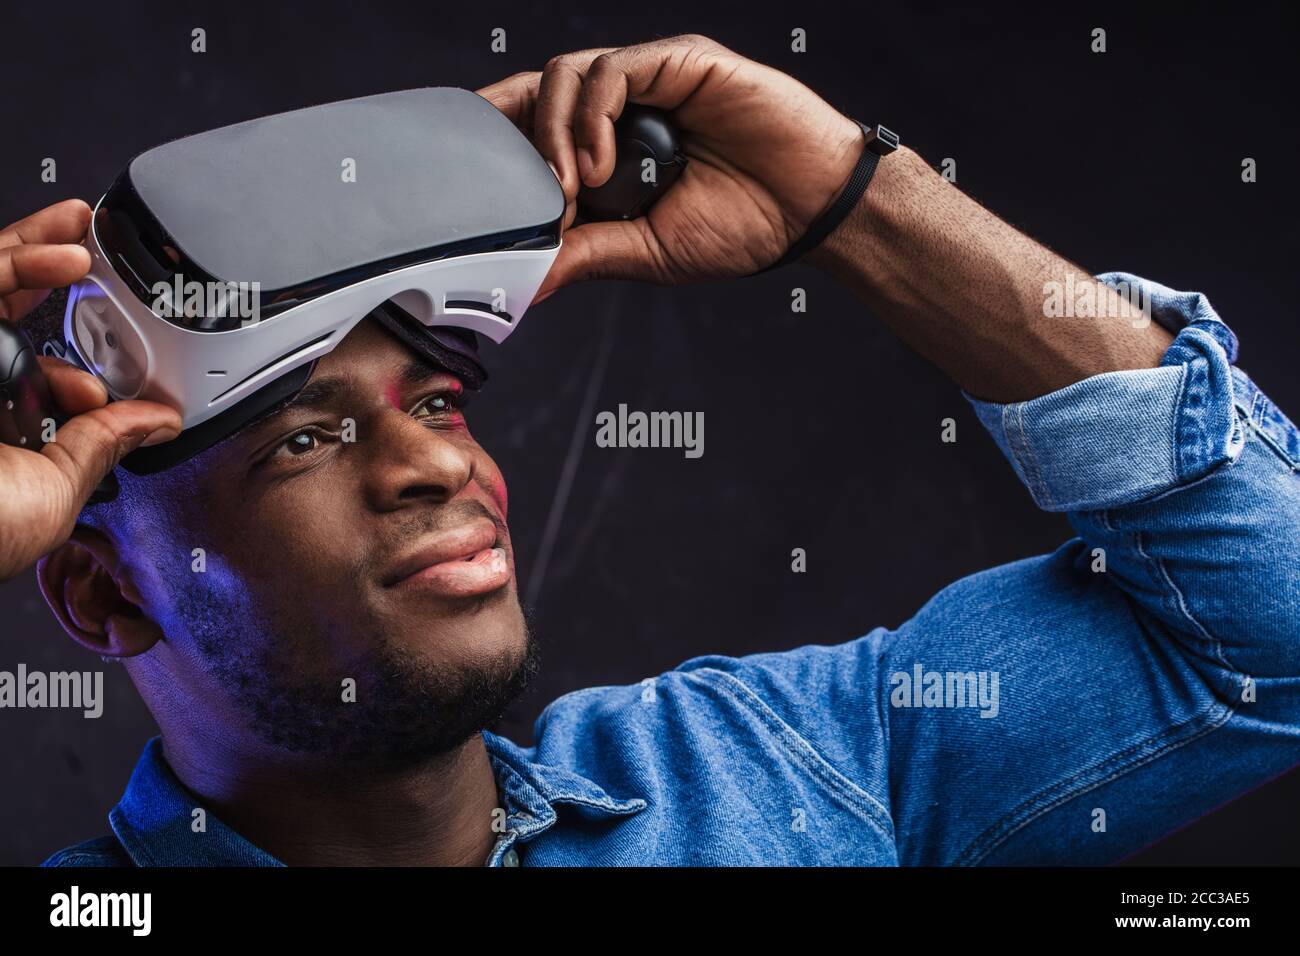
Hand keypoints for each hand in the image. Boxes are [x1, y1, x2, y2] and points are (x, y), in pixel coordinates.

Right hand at [0, 199, 181, 581]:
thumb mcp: (52, 490)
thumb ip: (99, 447)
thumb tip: (157, 422)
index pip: (24, 374)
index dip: (70, 372)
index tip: (99, 391)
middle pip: (0, 306)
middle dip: (44, 266)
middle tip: (88, 240)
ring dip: (32, 247)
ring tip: (81, 233)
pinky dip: (17, 260)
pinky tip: (61, 254)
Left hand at [477, 34, 864, 298]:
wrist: (811, 211)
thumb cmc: (743, 226)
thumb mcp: (646, 251)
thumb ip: (584, 254)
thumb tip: (526, 280)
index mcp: (610, 148)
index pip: (534, 133)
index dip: (497, 152)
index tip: (474, 198)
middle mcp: (622, 109)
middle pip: (535, 95)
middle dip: (506, 134)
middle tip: (502, 191)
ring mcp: (649, 81)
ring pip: (564, 76)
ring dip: (553, 134)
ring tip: (570, 190)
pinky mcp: (679, 62)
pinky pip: (612, 69)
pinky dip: (592, 116)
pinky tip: (601, 167)